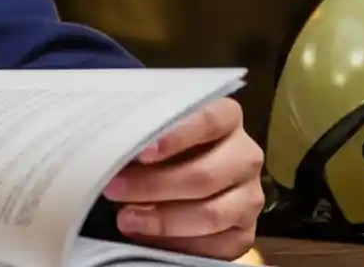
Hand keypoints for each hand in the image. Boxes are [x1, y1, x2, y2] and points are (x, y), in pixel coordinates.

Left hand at [102, 97, 264, 260]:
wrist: (174, 183)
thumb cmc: (156, 150)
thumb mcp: (150, 133)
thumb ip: (142, 135)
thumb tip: (115, 149)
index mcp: (227, 118)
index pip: (209, 119)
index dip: (176, 136)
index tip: (142, 152)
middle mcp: (246, 155)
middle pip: (204, 175)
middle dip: (153, 186)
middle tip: (114, 189)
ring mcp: (250, 195)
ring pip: (211, 213)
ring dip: (162, 220)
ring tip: (125, 218)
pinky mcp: (244, 232)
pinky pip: (216, 245)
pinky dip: (178, 243)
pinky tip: (148, 236)